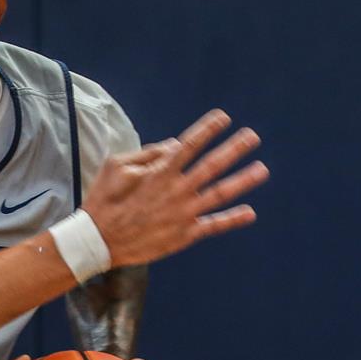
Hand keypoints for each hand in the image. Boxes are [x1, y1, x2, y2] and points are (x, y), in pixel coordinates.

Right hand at [83, 111, 267, 268]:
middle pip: (212, 165)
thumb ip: (147, 154)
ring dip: (243, 180)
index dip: (207, 129)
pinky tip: (250, 212)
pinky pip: (213, 225)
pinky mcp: (184, 235)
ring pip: (220, 193)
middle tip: (253, 136)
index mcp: (160, 172)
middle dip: (234, 148)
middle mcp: (177, 190)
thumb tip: (174, 145)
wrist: (98, 241)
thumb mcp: (116, 167)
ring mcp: (184, 213)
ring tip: (262, 169)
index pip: (189, 144)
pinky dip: (232, 219)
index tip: (224, 118)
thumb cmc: (104, 201)